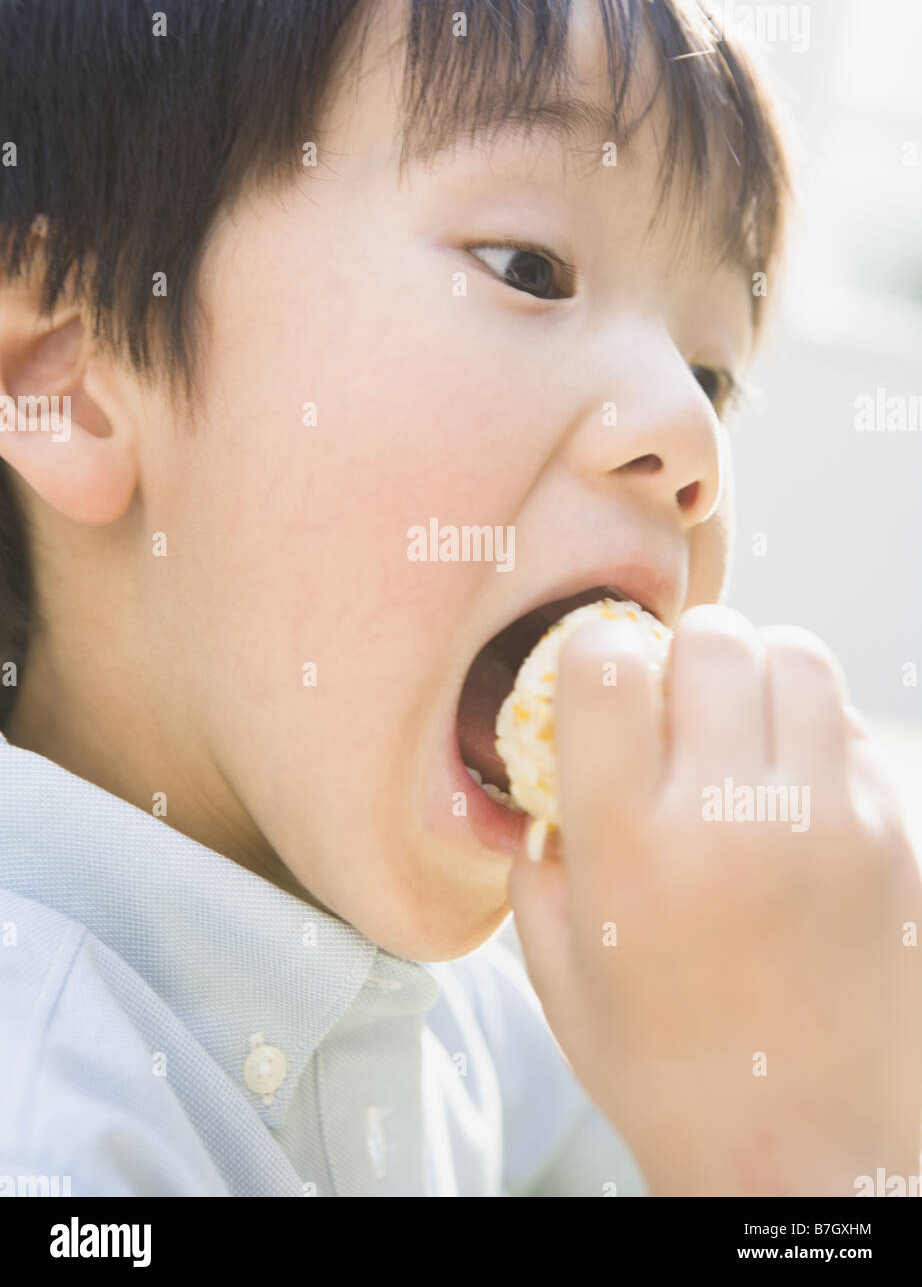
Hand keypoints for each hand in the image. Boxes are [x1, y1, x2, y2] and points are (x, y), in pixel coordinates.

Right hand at [507, 603, 921, 1195]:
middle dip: (681, 654)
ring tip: (739, 725)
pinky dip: (813, 726)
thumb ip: (539, 860)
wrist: (802, 1150)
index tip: (597, 685)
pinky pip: (849, 723)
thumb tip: (553, 780)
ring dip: (756, 672)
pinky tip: (790, 782)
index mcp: (631, 843)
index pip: (606, 661)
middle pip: (713, 636)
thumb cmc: (662, 1067)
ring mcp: (825, 819)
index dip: (594, 655)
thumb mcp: (558, 968)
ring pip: (797, 654)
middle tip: (674, 702)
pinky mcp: (890, 835)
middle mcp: (731, 813)